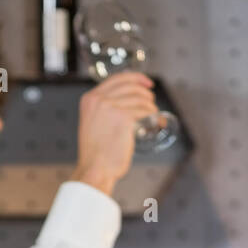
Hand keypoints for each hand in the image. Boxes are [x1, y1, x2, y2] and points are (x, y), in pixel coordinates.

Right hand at [71, 72, 158, 193]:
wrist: (94, 169)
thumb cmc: (95, 153)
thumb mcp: (92, 123)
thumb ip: (103, 111)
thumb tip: (123, 103)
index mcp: (90, 99)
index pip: (116, 79)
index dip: (135, 78)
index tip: (146, 82)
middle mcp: (98, 100)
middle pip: (130, 85)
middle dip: (145, 91)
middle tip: (152, 99)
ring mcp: (110, 107)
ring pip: (140, 98)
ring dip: (151, 106)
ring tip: (155, 114)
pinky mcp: (123, 118)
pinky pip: (145, 111)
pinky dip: (155, 116)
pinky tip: (157, 122)